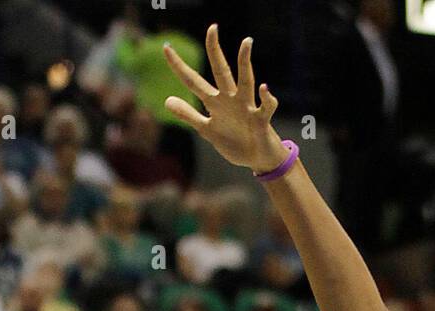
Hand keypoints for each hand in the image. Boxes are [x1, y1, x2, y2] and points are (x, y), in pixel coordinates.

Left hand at [163, 24, 285, 173]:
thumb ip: (189, 115)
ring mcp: (247, 108)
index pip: (194, 81)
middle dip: (215, 51)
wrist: (258, 159)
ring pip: (246, 81)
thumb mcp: (208, 130)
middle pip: (221, 71)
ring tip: (246, 43)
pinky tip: (265, 89)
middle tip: (212, 28)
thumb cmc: (235, 142)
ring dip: (246, 63)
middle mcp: (231, 100)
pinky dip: (267, 99)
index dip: (179, 67)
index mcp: (216, 102)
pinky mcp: (261, 121)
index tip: (166, 47)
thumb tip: (167, 100)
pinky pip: (266, 107)